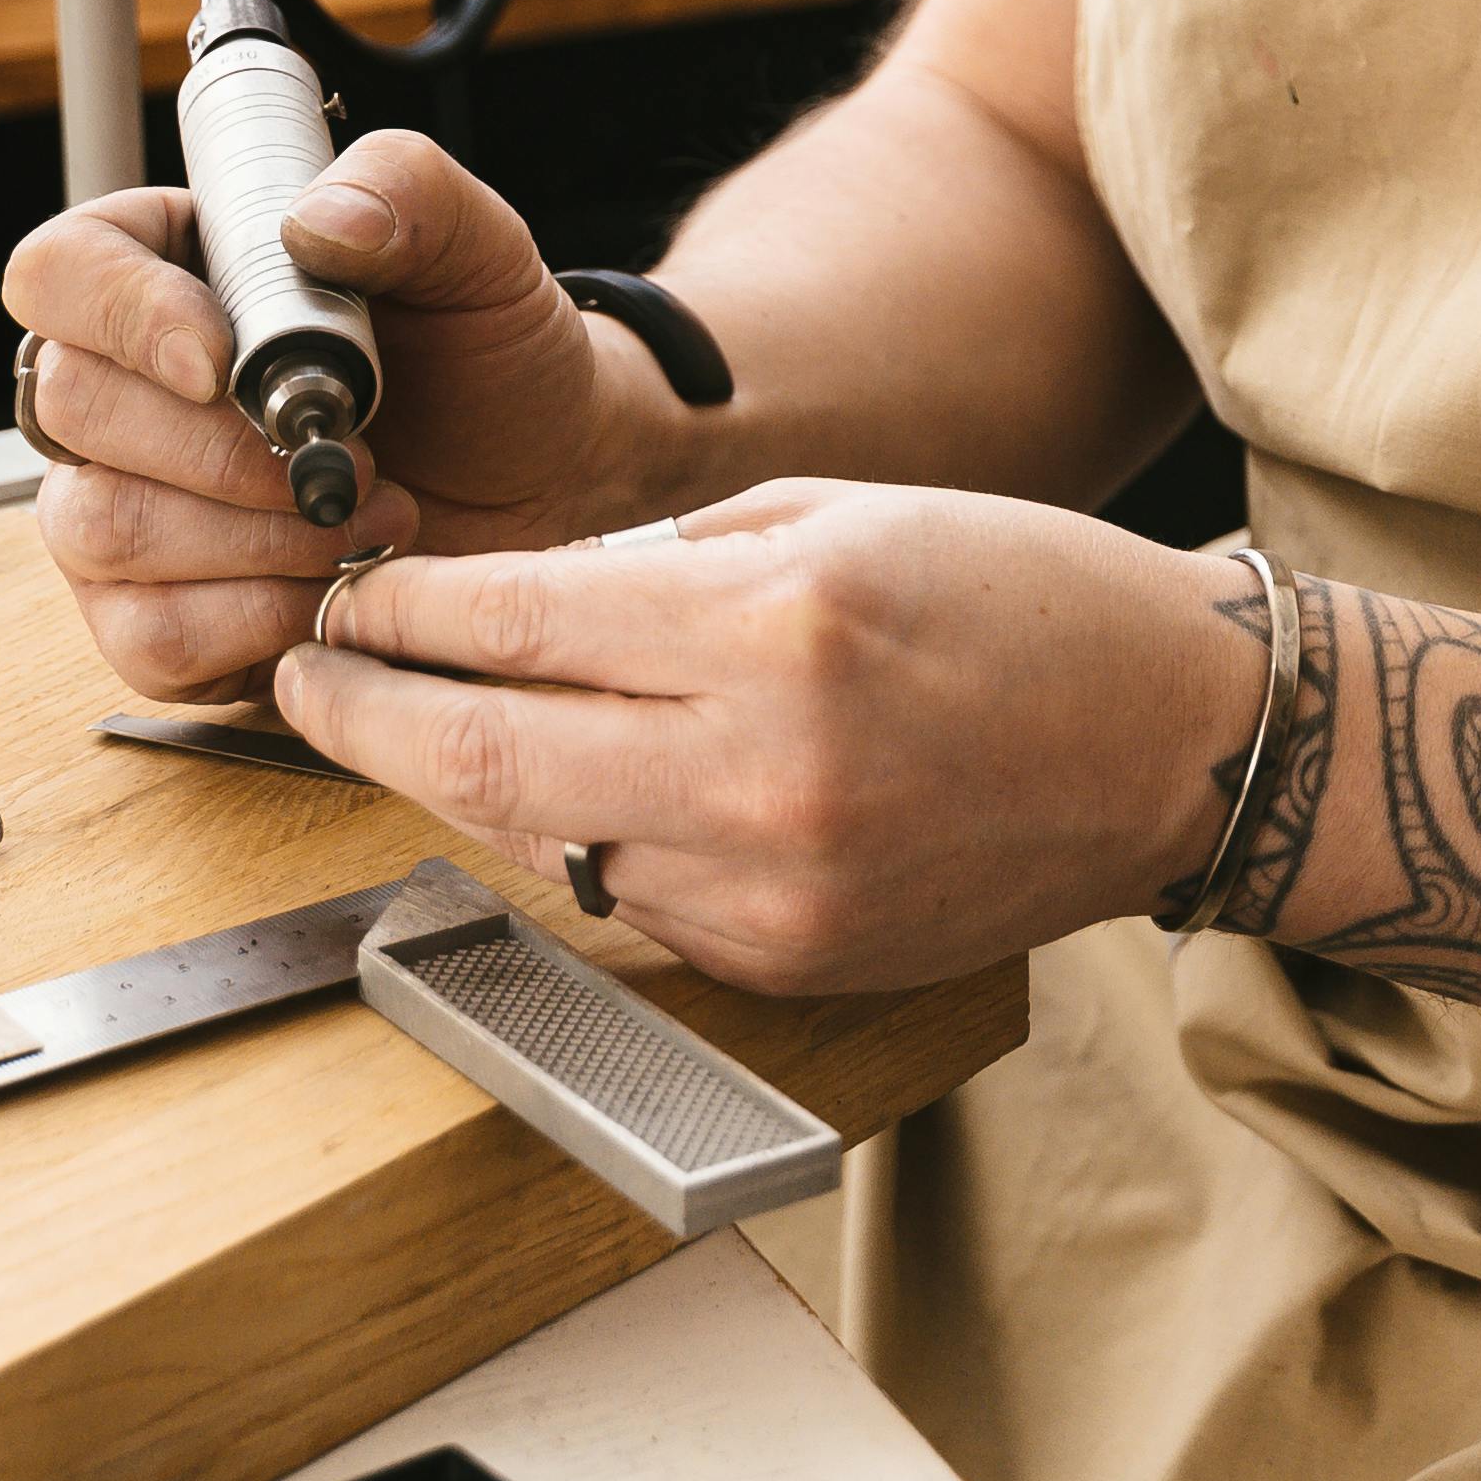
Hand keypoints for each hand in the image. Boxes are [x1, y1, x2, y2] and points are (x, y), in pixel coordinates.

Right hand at [5, 135, 676, 699]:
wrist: (544, 472)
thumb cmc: (489, 349)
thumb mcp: (477, 245)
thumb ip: (405, 189)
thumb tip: (316, 221)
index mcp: (173, 270)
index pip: (61, 272)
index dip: (120, 315)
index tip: (222, 361)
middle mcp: (124, 388)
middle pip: (74, 408)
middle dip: (224, 448)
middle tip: (354, 455)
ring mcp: (123, 505)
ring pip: (100, 529)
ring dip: (252, 535)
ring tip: (369, 515)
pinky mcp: (154, 615)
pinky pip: (146, 635)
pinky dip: (255, 616)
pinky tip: (333, 582)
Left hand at [272, 483, 1266, 991]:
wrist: (1172, 740)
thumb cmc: (1019, 599)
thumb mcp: (835, 517)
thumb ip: (661, 571)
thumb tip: (509, 609)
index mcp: (771, 625)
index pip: (508, 626)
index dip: (394, 617)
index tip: (338, 604)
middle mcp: (758, 768)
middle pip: (478, 758)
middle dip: (364, 716)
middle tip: (307, 681)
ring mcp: (772, 886)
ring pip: (548, 841)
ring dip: (479, 781)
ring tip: (448, 722)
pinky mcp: (790, 964)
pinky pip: (641, 902)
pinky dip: (605, 842)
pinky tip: (624, 789)